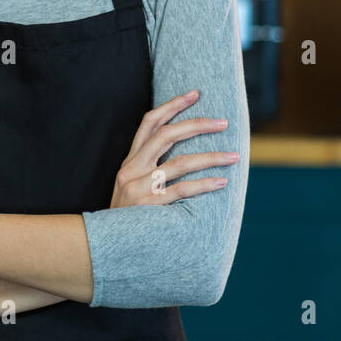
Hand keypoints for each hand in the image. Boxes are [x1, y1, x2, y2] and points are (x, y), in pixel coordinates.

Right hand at [110, 91, 238, 207]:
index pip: (149, 123)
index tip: (194, 94)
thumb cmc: (128, 217)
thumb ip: (149, 169)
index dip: (172, 105)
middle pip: (166, 136)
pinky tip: (221, 181)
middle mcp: (132, 169)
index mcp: (130, 161)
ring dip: (211, 157)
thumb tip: (182, 153)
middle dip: (197, 125)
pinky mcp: (149, 206)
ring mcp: (139, 187)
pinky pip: (182, 190)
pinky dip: (204, 184)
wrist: (106, 246)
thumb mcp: (131, 187)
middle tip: (223, 122)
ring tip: (233, 156)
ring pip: (180, 162)